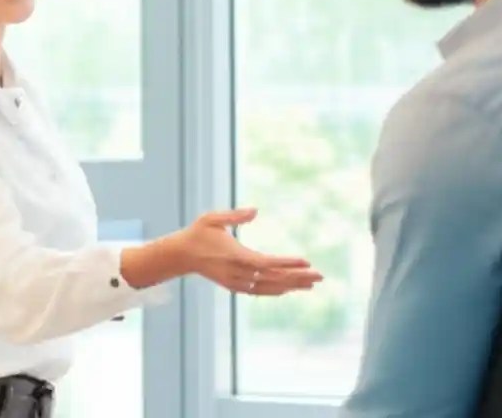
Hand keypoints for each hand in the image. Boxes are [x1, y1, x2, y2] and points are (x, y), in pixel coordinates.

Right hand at [174, 207, 322, 295]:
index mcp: (235, 256)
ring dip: (291, 286)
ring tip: (311, 284)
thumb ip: (235, 216)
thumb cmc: (197, 233)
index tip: (307, 262)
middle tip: (320, 276)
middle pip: (274, 278)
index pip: (268, 263)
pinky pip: (259, 291)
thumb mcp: (212, 219)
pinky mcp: (233, 286)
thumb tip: (255, 210)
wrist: (180, 255)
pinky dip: (275, 291)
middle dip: (298, 278)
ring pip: (269, 287)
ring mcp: (236, 282)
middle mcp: (238, 273)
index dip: (288, 264)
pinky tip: (289, 289)